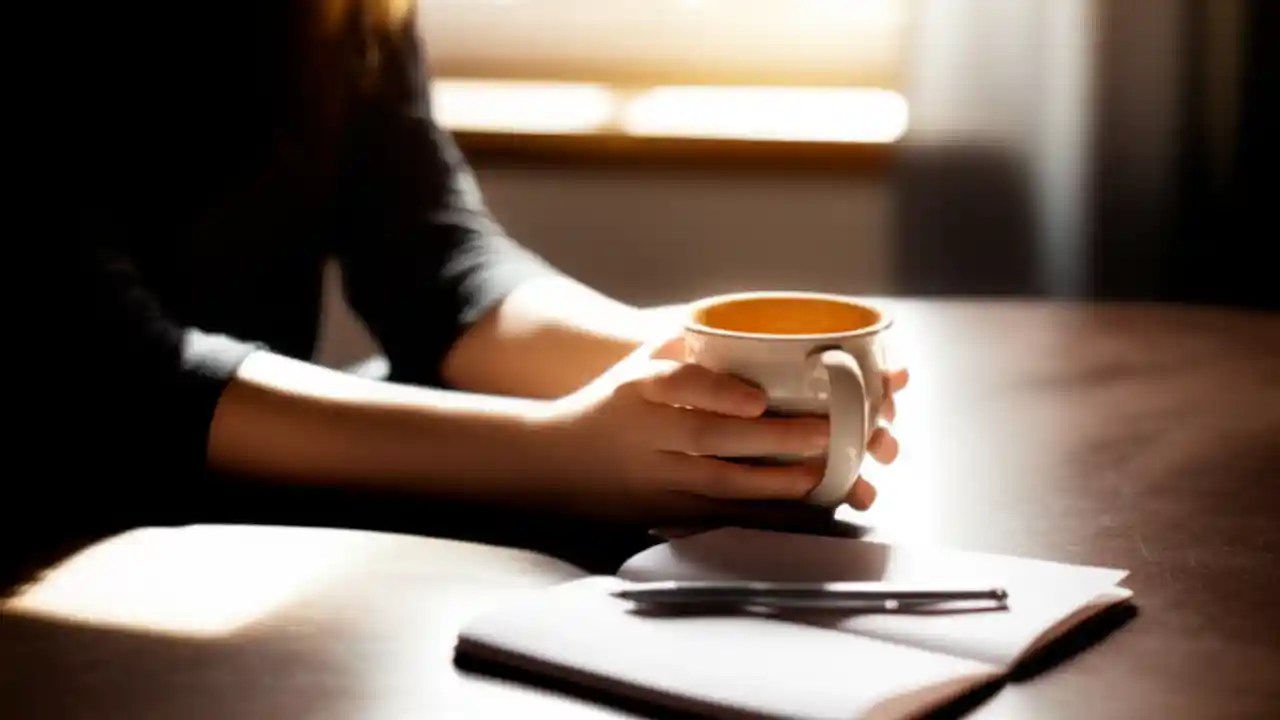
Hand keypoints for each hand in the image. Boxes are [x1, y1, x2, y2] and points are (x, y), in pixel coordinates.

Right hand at [533, 336, 907, 520]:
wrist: (555, 462)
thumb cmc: (610, 405)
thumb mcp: (636, 368)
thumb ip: (683, 349)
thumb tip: (744, 323)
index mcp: (639, 389)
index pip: (678, 385)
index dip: (720, 392)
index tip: (758, 398)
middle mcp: (647, 434)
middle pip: (710, 437)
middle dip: (771, 439)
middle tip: (823, 433)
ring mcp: (656, 477)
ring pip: (719, 483)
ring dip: (773, 482)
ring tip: (820, 473)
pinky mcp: (664, 511)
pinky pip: (718, 514)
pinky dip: (759, 513)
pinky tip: (797, 508)